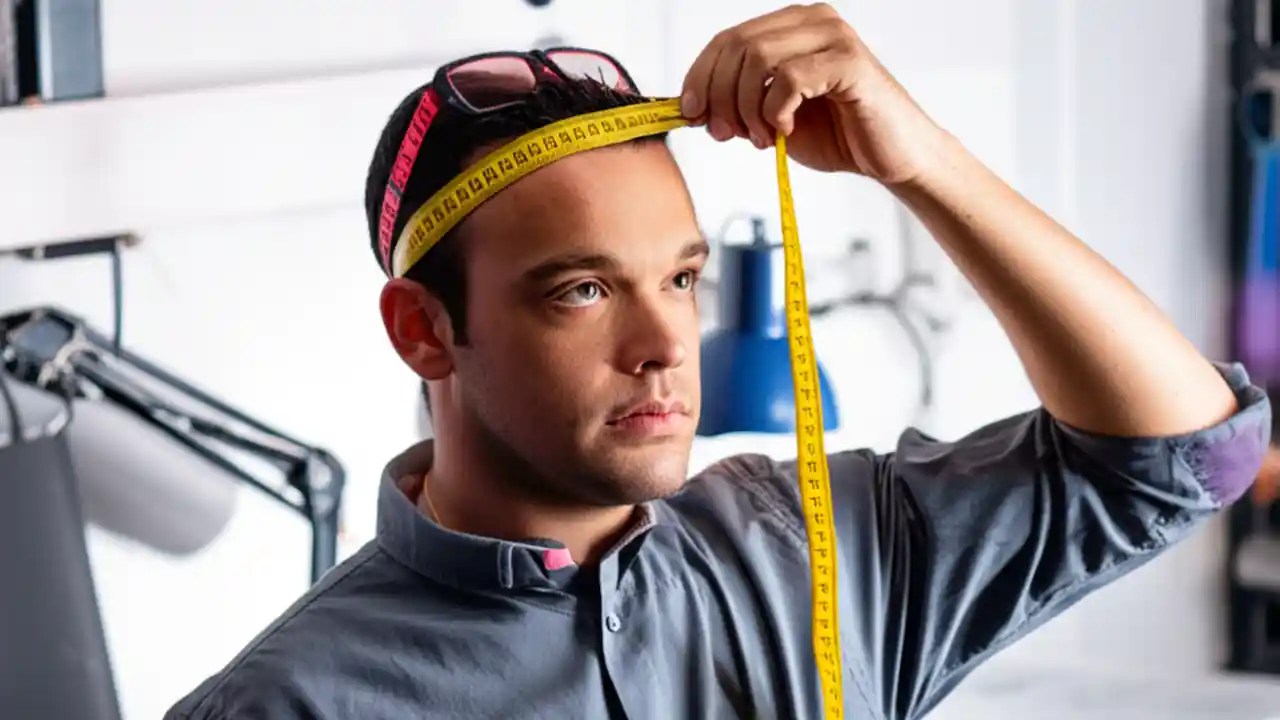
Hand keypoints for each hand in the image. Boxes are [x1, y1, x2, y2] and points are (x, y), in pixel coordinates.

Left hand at [679, 3, 948, 184]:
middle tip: (724, 133)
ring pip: (758, 58)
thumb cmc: (838, 136)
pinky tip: (786, 131)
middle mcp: (813, 21)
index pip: (727, 39)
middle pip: (737, 45)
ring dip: (746, 107)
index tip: (689, 111)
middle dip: (719, 96)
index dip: (699, 75)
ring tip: (761, 138)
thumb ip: (739, 105)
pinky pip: (789, 79)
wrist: (892, 159)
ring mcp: (834, 36)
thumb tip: (694, 107)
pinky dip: (775, 112)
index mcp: (792, 27)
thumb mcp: (773, 119)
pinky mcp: (850, 61)